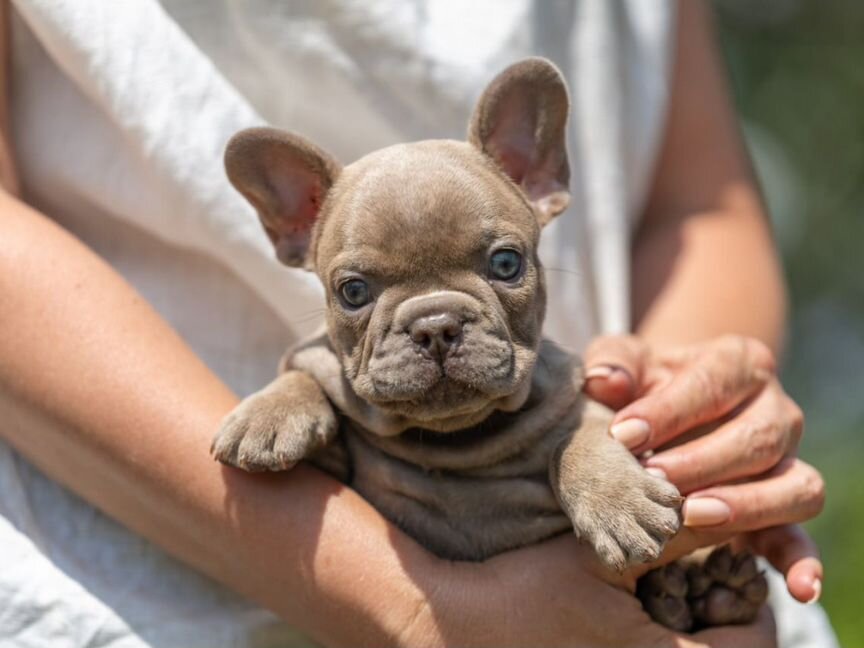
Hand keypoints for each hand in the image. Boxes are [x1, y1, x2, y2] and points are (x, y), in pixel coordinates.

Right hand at [404, 533, 775, 647]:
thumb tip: (715, 508)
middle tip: (714, 585)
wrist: (464, 625)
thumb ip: (666, 534)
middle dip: (728, 624)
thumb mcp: (603, 556)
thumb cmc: (529, 590)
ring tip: (682, 594)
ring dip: (698, 635)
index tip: (740, 580)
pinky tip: (645, 610)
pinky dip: (665, 641)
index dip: (755, 615)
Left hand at [583, 334, 824, 603]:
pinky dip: (801, 562)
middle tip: (651, 481)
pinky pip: (803, 536)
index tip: (624, 435)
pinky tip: (794, 587)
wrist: (667, 410)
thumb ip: (612, 364)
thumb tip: (604, 380)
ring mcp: (788, 460)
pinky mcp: (783, 506)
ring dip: (745, 505)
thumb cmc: (643, 384)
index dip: (668, 412)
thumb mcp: (626, 365)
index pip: (712, 384)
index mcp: (739, 363)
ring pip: (792, 485)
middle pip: (757, 438)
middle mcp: (776, 410)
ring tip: (691, 514)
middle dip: (700, 463)